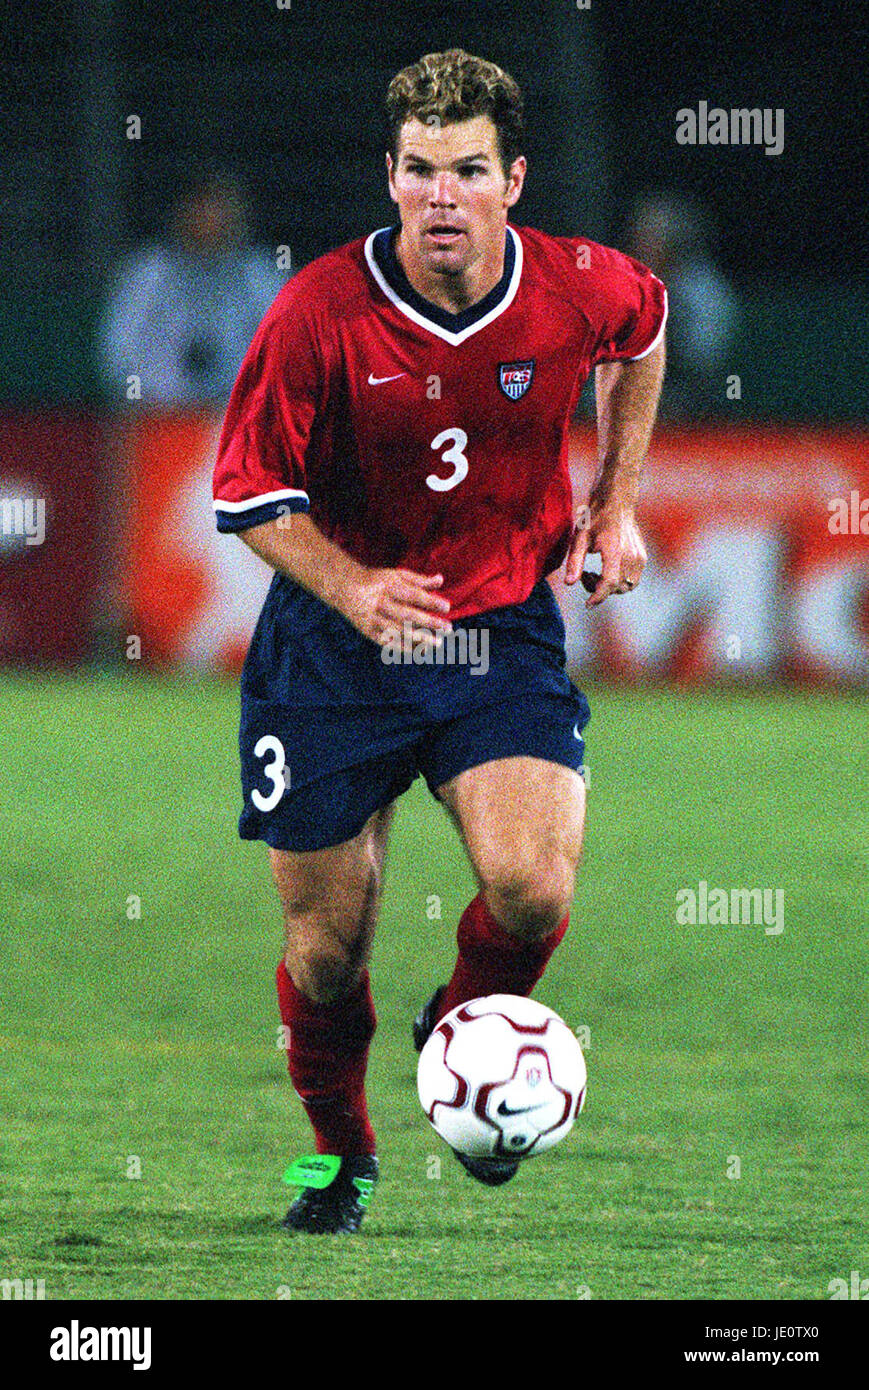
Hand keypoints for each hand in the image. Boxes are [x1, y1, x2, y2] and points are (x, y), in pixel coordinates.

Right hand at [335, 566, 452, 645]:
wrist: (344, 588)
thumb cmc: (377, 581)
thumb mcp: (396, 575)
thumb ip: (419, 580)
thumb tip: (441, 580)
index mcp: (388, 586)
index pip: (412, 595)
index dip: (430, 601)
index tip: (447, 607)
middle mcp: (380, 603)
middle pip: (407, 615)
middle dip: (429, 623)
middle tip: (448, 628)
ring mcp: (373, 619)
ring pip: (398, 631)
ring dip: (419, 638)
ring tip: (438, 643)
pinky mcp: (368, 632)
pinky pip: (388, 643)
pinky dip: (404, 648)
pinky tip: (420, 650)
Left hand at [563, 504, 646, 606]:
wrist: (616, 502)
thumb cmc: (595, 518)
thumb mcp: (579, 538)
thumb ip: (574, 562)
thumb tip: (569, 583)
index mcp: (615, 550)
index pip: (609, 583)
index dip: (598, 597)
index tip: (587, 604)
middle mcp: (631, 555)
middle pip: (617, 587)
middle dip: (599, 590)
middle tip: (585, 576)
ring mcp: (639, 557)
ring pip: (627, 586)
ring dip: (611, 588)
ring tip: (596, 574)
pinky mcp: (643, 557)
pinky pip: (633, 580)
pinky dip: (620, 582)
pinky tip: (607, 571)